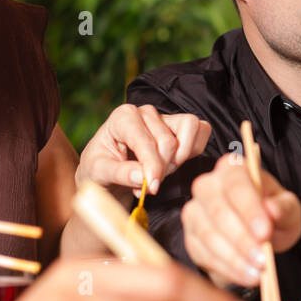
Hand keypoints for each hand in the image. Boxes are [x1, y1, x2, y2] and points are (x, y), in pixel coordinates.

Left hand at [77, 105, 211, 198]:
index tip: (152, 187)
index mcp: (123, 117)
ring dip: (179, 158)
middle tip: (149, 184)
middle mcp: (145, 113)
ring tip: (161, 172)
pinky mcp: (180, 126)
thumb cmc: (100, 168)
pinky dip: (192, 150)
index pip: (146, 141)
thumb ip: (120, 173)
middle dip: (162, 168)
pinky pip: (201, 131)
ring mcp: (165, 117)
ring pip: (189, 131)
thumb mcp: (99, 173)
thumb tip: (143, 177)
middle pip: (168, 141)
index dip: (152, 166)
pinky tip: (173, 164)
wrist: (107, 171)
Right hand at [181, 152, 300, 287]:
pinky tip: (246, 276)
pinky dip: (226, 268)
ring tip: (258, 272)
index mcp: (233, 169)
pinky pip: (203, 254)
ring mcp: (194, 211)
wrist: (259, 236)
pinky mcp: (190, 237)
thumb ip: (284, 207)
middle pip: (218, 210)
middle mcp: (207, 185)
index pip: (237, 184)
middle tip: (263, 259)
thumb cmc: (274, 215)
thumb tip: (272, 209)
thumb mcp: (289, 209)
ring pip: (208, 235)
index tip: (265, 233)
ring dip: (234, 257)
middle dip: (241, 239)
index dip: (249, 209)